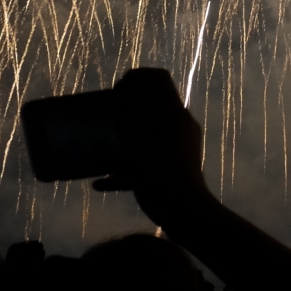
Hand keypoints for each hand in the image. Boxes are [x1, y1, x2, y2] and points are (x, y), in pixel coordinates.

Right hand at [92, 67, 214, 228]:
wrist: (187, 214)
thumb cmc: (163, 179)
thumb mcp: (139, 150)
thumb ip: (129, 128)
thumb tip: (122, 118)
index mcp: (174, 115)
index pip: (159, 78)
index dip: (136, 77)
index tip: (116, 93)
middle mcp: (180, 125)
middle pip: (153, 102)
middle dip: (127, 106)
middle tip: (107, 118)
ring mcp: (179, 144)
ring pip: (149, 130)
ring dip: (126, 135)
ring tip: (103, 148)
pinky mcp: (175, 163)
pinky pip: (149, 156)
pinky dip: (128, 165)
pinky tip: (102, 183)